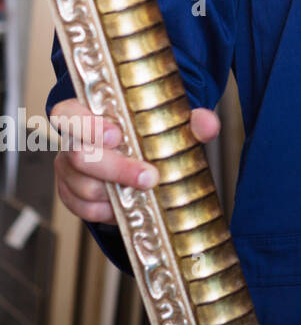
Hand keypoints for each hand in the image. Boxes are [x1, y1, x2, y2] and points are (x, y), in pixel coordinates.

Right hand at [52, 98, 220, 224]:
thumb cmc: (145, 131)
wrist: (135, 153)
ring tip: (145, 191)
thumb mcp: (167, 121)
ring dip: (116, 192)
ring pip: (83, 186)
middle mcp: (71, 143)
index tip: (118, 136)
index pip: (68, 113)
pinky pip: (84, 210)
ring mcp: (67, 171)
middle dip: (116, 168)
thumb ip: (189, 120)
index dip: (87, 125)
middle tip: (149, 176)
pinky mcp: (70, 196)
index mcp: (85, 114)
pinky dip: (108, 211)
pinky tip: (128, 205)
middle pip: (79, 156)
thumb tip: (209, 125)